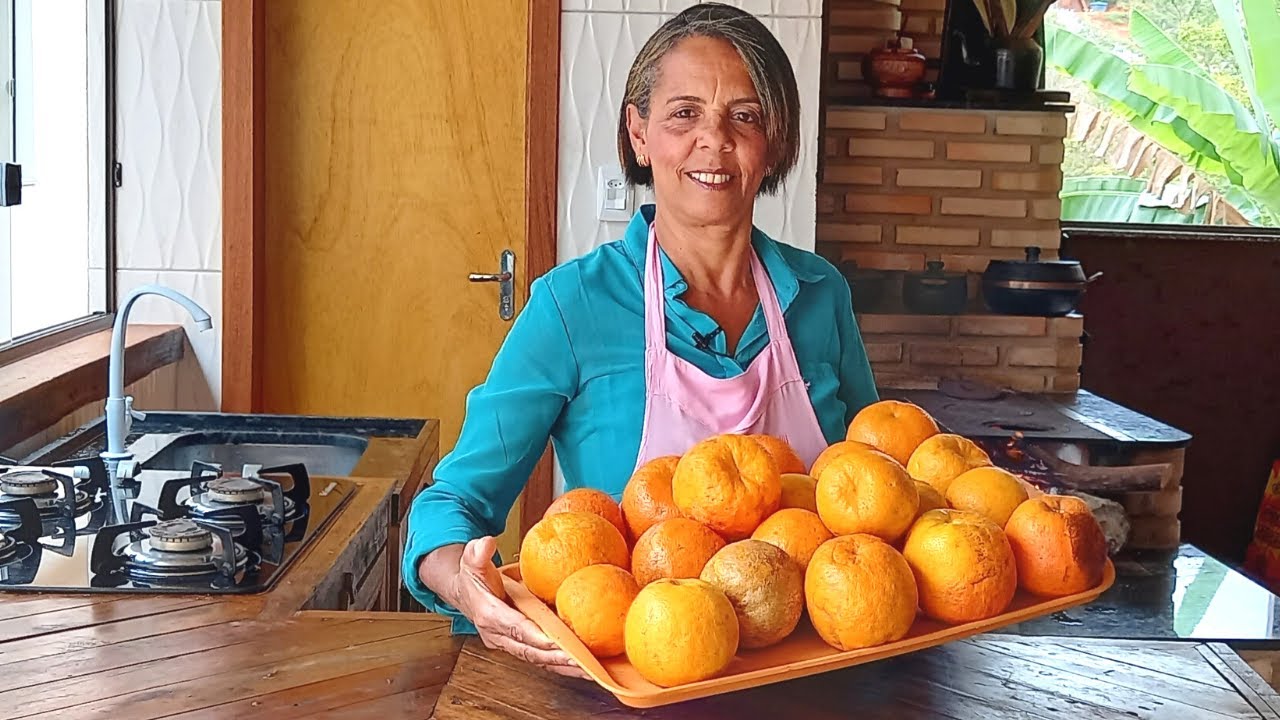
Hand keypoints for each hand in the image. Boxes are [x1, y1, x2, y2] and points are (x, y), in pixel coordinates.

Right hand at [450, 536, 587, 678]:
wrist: (464, 592)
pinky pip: (539, 659)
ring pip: (536, 659)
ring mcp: (507, 643)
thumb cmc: (472, 576)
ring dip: (561, 666)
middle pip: (529, 650)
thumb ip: (478, 553)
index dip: (536, 636)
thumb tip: (487, 544)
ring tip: (588, 669)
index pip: (515, 628)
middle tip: (582, 661)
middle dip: (555, 657)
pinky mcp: (517, 646)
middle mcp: (497, 634)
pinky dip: (559, 665)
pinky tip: (581, 667)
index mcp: (489, 615)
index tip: (557, 642)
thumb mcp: (471, 559)